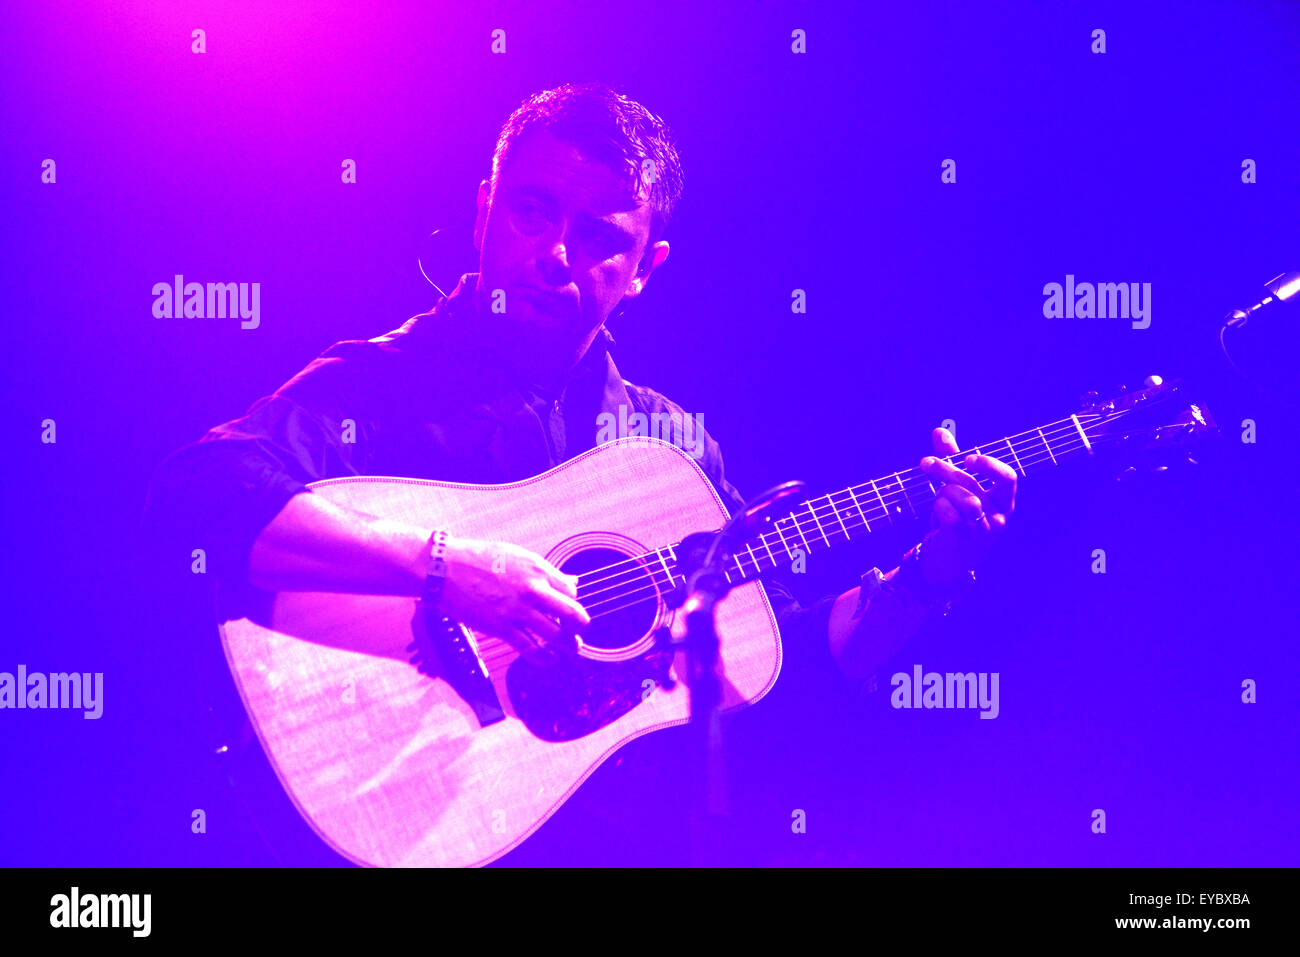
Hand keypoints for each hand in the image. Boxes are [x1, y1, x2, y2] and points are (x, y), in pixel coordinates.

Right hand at [439, 537, 589, 664]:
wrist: (444, 568)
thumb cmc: (478, 558)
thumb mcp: (517, 556)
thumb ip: (545, 571)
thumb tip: (571, 581)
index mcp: (537, 569)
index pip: (571, 591)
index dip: (571, 602)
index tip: (566, 609)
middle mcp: (532, 590)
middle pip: (572, 614)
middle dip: (579, 626)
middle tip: (579, 633)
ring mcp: (517, 611)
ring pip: (556, 635)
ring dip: (567, 646)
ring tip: (571, 650)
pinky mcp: (501, 628)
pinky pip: (530, 649)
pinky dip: (543, 659)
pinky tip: (548, 661)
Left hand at [915, 427, 1016, 586]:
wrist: (945, 562)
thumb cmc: (954, 519)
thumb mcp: (954, 487)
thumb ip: (950, 460)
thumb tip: (940, 430)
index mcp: (1003, 502)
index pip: (1008, 477)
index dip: (988, 464)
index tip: (968, 459)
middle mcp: (998, 518)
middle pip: (973, 485)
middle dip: (945, 470)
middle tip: (925, 463)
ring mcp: (983, 534)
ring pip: (964, 500)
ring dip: (943, 493)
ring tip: (937, 499)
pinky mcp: (965, 544)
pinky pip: (950, 517)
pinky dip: (939, 509)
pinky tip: (936, 515)